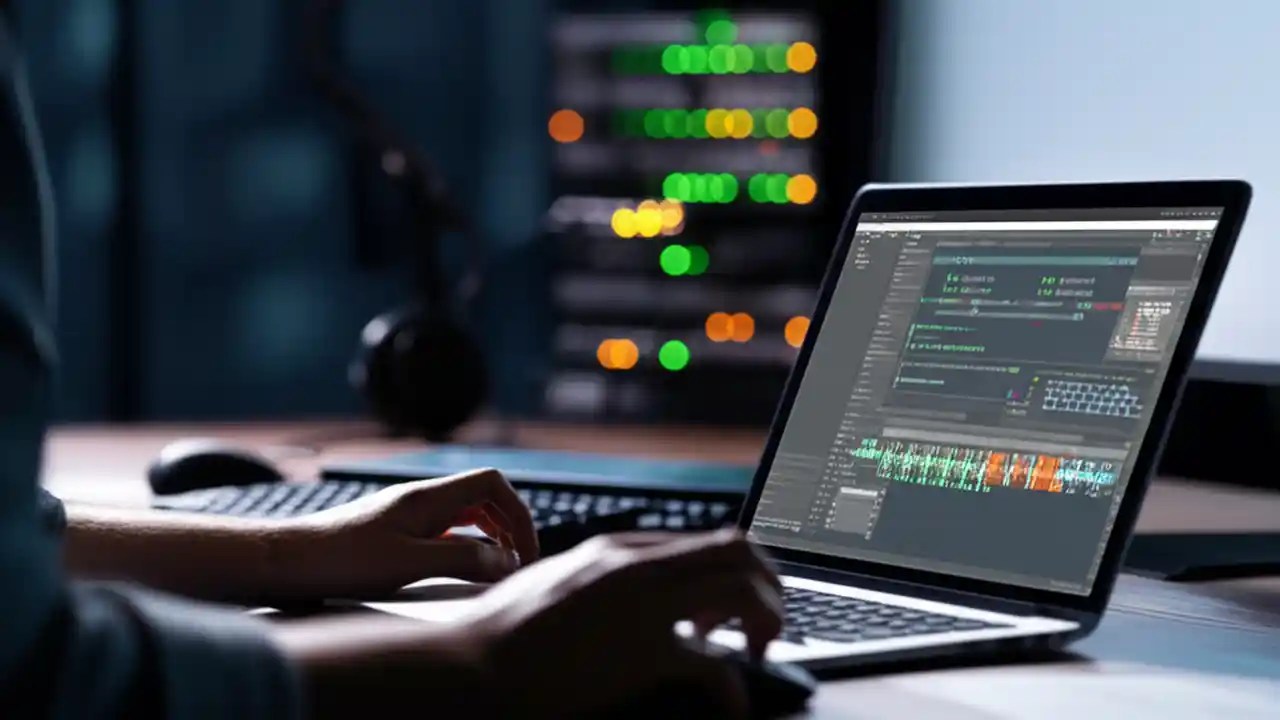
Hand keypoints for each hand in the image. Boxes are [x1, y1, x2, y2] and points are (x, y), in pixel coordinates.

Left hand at [271, 468, 538, 598]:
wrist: (289, 560)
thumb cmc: (342, 559)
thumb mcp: (408, 563)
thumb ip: (462, 560)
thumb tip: (506, 562)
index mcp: (429, 497)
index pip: (492, 484)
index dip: (518, 513)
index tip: (524, 551)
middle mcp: (422, 500)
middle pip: (484, 498)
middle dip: (509, 526)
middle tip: (518, 563)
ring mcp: (409, 515)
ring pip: (466, 515)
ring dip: (489, 537)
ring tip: (497, 568)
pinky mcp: (396, 532)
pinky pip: (446, 531)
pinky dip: (465, 546)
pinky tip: (461, 569)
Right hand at [463, 529, 783, 717]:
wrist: (470, 665)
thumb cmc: (505, 636)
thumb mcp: (560, 584)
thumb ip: (602, 581)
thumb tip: (634, 596)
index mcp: (619, 551)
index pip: (707, 540)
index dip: (737, 574)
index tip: (734, 609)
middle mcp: (637, 566)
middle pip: (739, 550)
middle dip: (768, 586)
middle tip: (762, 628)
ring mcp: (641, 604)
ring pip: (742, 588)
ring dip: (765, 621)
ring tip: (756, 653)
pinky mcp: (641, 652)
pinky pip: (716, 665)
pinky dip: (735, 687)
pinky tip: (730, 705)